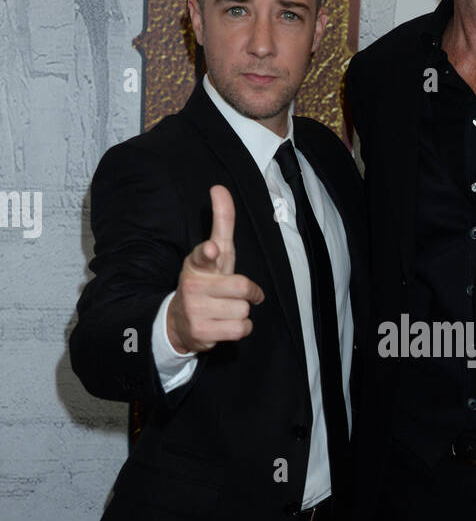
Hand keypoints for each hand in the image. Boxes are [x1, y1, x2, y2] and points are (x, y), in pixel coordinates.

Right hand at [166, 185, 263, 353]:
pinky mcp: (201, 333)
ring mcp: (195, 310)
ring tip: (224, 310)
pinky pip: (241, 329)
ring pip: (244, 310)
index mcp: (196, 263)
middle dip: (248, 292)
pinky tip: (225, 324)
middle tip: (234, 293)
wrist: (181, 321)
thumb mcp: (215, 252)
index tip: (211, 249)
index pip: (202, 255)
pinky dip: (240, 328)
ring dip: (242, 311)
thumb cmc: (207, 280)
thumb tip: (219, 187)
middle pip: (242, 286)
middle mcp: (193, 285)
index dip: (207, 252)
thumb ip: (222, 222)